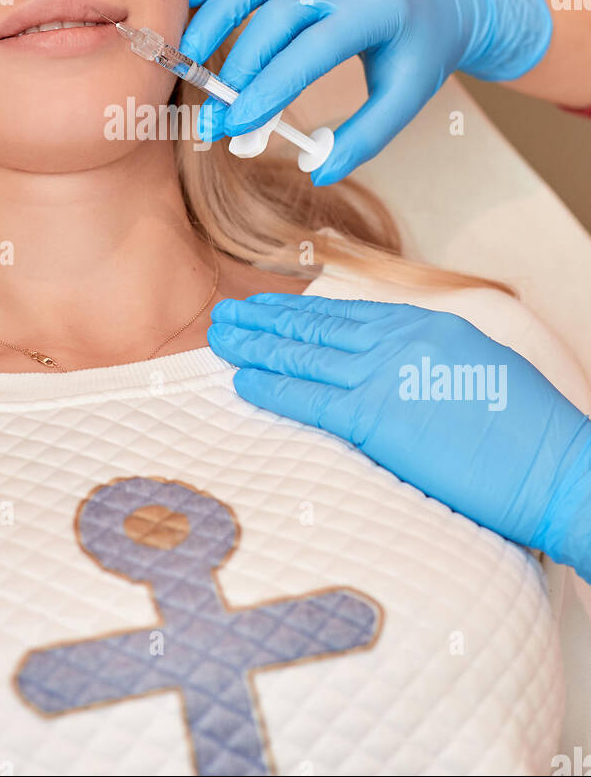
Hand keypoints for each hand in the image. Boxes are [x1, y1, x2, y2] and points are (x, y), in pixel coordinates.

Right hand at [179, 0, 552, 183]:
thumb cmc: (419, 52)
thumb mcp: (406, 98)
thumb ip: (365, 136)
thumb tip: (319, 172)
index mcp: (376, 12)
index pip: (311, 51)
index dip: (269, 89)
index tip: (238, 126)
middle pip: (275, 17)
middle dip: (237, 70)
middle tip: (213, 117)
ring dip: (214, 16)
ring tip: (189, 60)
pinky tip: (191, 7)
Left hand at [207, 293, 590, 580]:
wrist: (558, 468)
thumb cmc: (530, 437)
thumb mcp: (479, 374)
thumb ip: (432, 367)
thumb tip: (399, 378)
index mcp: (429, 327)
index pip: (352, 316)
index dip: (306, 313)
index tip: (274, 309)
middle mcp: (402, 341)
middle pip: (318, 327)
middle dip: (267, 320)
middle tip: (228, 314)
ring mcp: (386, 376)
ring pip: (304, 355)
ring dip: (256, 346)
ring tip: (220, 337)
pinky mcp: (375, 417)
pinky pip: (308, 398)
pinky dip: (271, 387)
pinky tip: (242, 382)